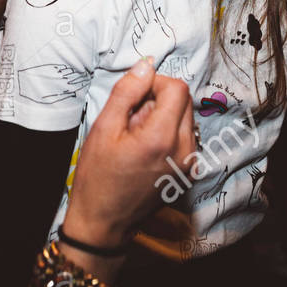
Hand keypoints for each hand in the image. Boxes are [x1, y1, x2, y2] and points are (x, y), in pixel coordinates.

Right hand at [62, 59, 195, 249]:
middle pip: (185, 101)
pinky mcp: (189, 172)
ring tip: (137, 137)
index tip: (134, 97)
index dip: (155, 84)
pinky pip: (185, 137)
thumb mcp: (103, 128)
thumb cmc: (97, 177)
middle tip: (132, 119)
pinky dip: (168, 134)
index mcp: (162, 138)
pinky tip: (146, 150)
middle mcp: (184, 150)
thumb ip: (126, 93)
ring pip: (186, 118)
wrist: (104, 222)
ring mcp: (189, 164)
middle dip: (159, 100)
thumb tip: (145, 65)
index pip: (177, 88)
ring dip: (164, 117)